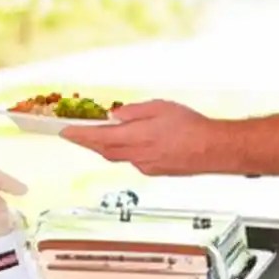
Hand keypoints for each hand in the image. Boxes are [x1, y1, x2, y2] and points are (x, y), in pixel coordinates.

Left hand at [60, 99, 227, 175]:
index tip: (64, 131)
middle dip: (85, 142)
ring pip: (116, 157)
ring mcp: (145, 166)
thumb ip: (134, 111)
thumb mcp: (160, 107)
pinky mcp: (154, 171)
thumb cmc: (192, 126)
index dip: (78, 135)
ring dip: (103, 147)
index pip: (98, 137)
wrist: (214, 149)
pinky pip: (132, 161)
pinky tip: (129, 143)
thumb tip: (116, 115)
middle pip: (103, 150)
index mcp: (136, 137)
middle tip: (72, 134)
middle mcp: (137, 155)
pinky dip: (124, 151)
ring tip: (95, 137)